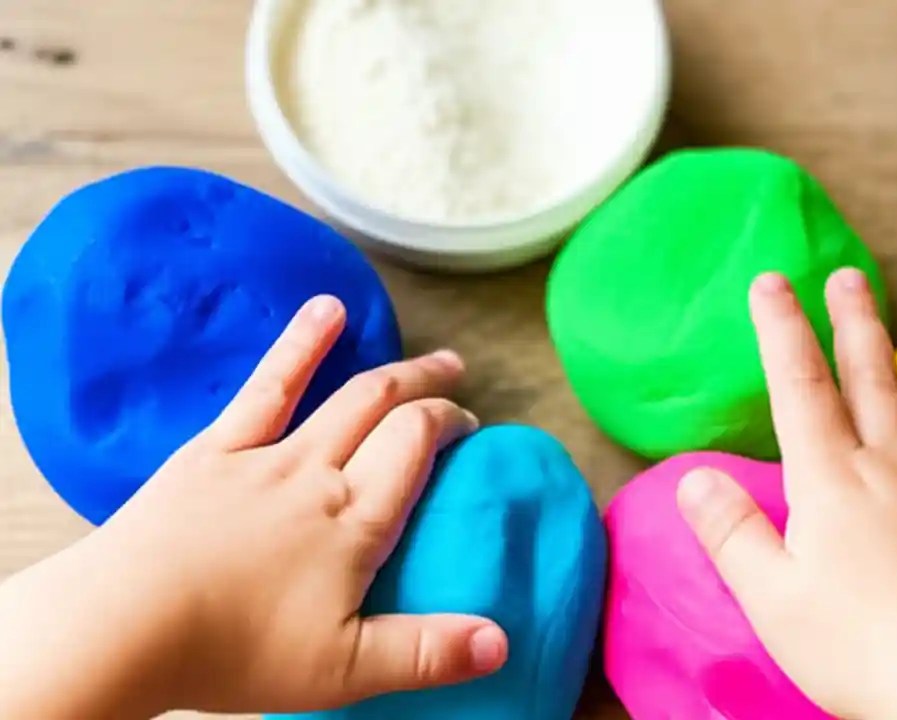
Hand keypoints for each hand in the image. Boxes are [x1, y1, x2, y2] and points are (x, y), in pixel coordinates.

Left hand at [0, 296, 507, 717]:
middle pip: (385, 408)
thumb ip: (426, 653)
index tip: (469, 424)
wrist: (124, 625)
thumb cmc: (235, 650)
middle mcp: (318, 474)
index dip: (449, 424)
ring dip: (384, 364)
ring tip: (412, 345)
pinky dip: (300, 345)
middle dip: (428, 386)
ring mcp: (264, 455)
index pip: (417, 447)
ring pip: (339, 392)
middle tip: (456, 374)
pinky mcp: (213, 450)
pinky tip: (321, 312)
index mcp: (355, 522)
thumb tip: (502, 643)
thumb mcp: (344, 671)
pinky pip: (267, 387)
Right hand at [677, 270, 896, 719]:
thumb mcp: (770, 598)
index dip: (782, 329)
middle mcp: (896, 470)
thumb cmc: (859, 651)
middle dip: (856, 321)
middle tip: (850, 275)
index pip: (800, 388)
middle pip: (873, 379)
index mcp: (833, 483)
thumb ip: (731, 532)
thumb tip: (693, 475)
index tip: (772, 281)